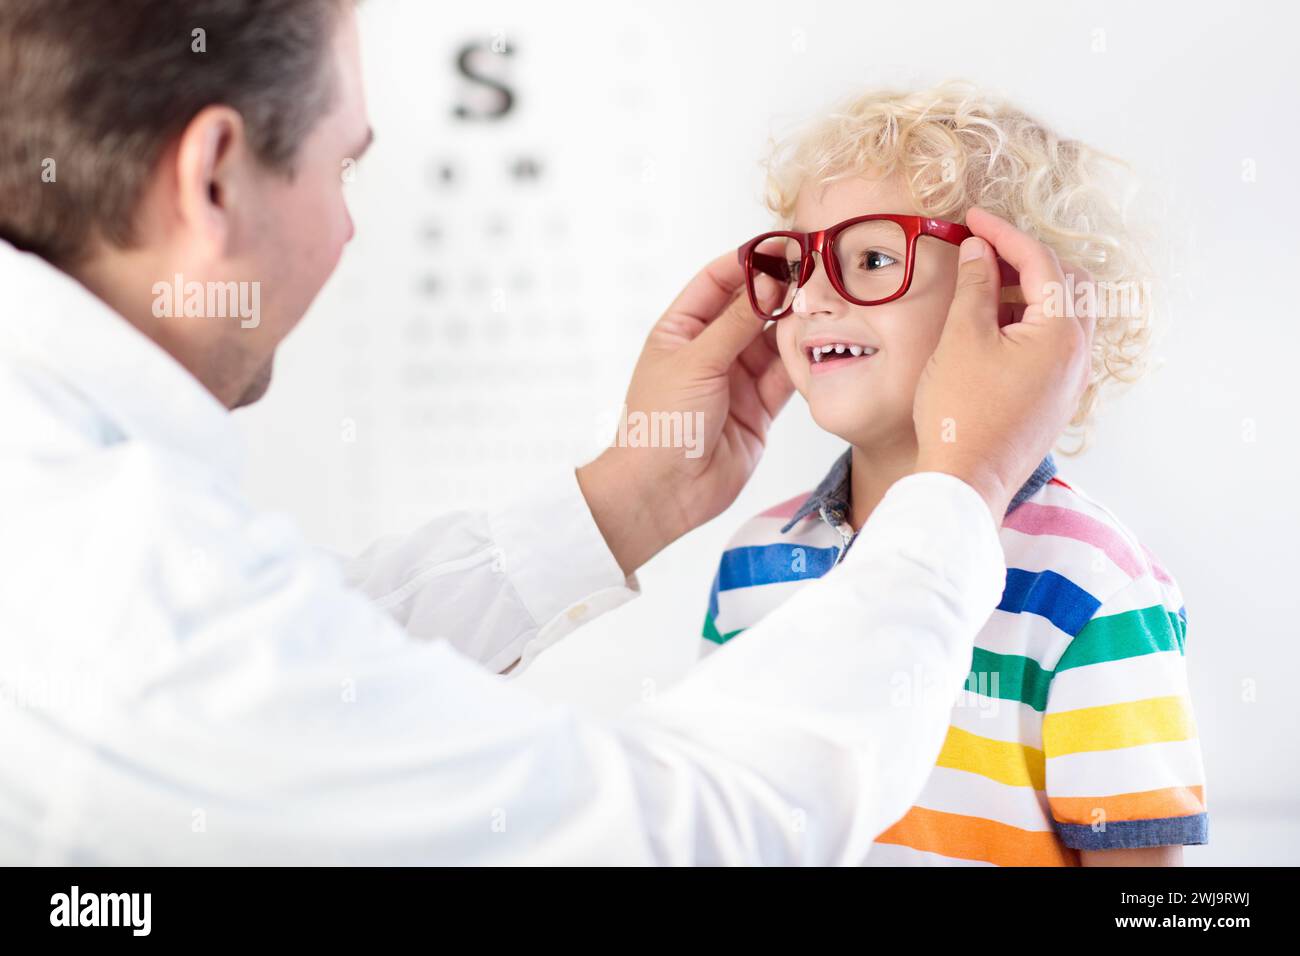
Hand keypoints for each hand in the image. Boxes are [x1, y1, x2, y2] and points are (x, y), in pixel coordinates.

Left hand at [577, 252, 794, 574]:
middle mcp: (709, 350)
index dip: (749, 261)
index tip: (784, 244)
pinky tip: (824, 344)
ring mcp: (736, 379)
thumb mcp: (698, 362)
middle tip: (816, 271)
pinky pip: (787, 376)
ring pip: (774, 341)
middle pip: (752, 309)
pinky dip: (804, 362)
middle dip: (781, 290)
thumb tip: (769, 278)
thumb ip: (737, 321)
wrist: (664, 491)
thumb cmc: (662, 423)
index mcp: (680, 330)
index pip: (717, 281)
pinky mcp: (759, 408)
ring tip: (827, 304)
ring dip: (797, 325)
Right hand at [913, 207, 1095, 518]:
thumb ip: (974, 286)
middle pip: (1065, 284)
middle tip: (983, 250)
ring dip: (1028, 292)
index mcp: (1061, 332)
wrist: (965, 483)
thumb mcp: (960, 339)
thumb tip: (980, 251)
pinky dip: (1028, 323)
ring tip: (983, 287)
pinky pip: (1053, 344)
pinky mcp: (1055, 400)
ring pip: (1063, 315)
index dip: (1005, 234)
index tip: (973, 219)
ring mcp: (1070, 380)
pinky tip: (992, 329)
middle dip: (1025, 259)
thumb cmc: (961, 414)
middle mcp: (1077, 354)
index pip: (1041, 263)